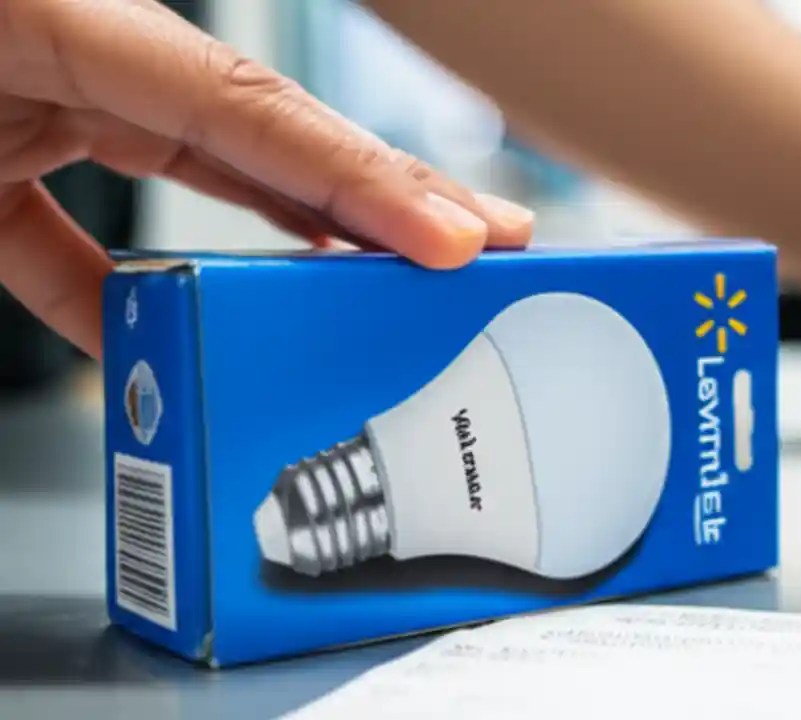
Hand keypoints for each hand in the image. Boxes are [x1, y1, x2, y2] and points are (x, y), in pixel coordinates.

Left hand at [0, 0, 533, 358]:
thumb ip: (26, 225)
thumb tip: (124, 320)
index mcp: (69, 19)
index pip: (251, 109)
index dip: (363, 179)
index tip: (453, 242)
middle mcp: (85, 61)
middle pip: (272, 138)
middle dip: (389, 196)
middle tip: (484, 248)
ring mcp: (53, 103)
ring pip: (215, 174)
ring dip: (310, 234)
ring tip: (395, 282)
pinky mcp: (6, 153)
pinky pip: (84, 240)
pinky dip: (137, 297)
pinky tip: (185, 342)